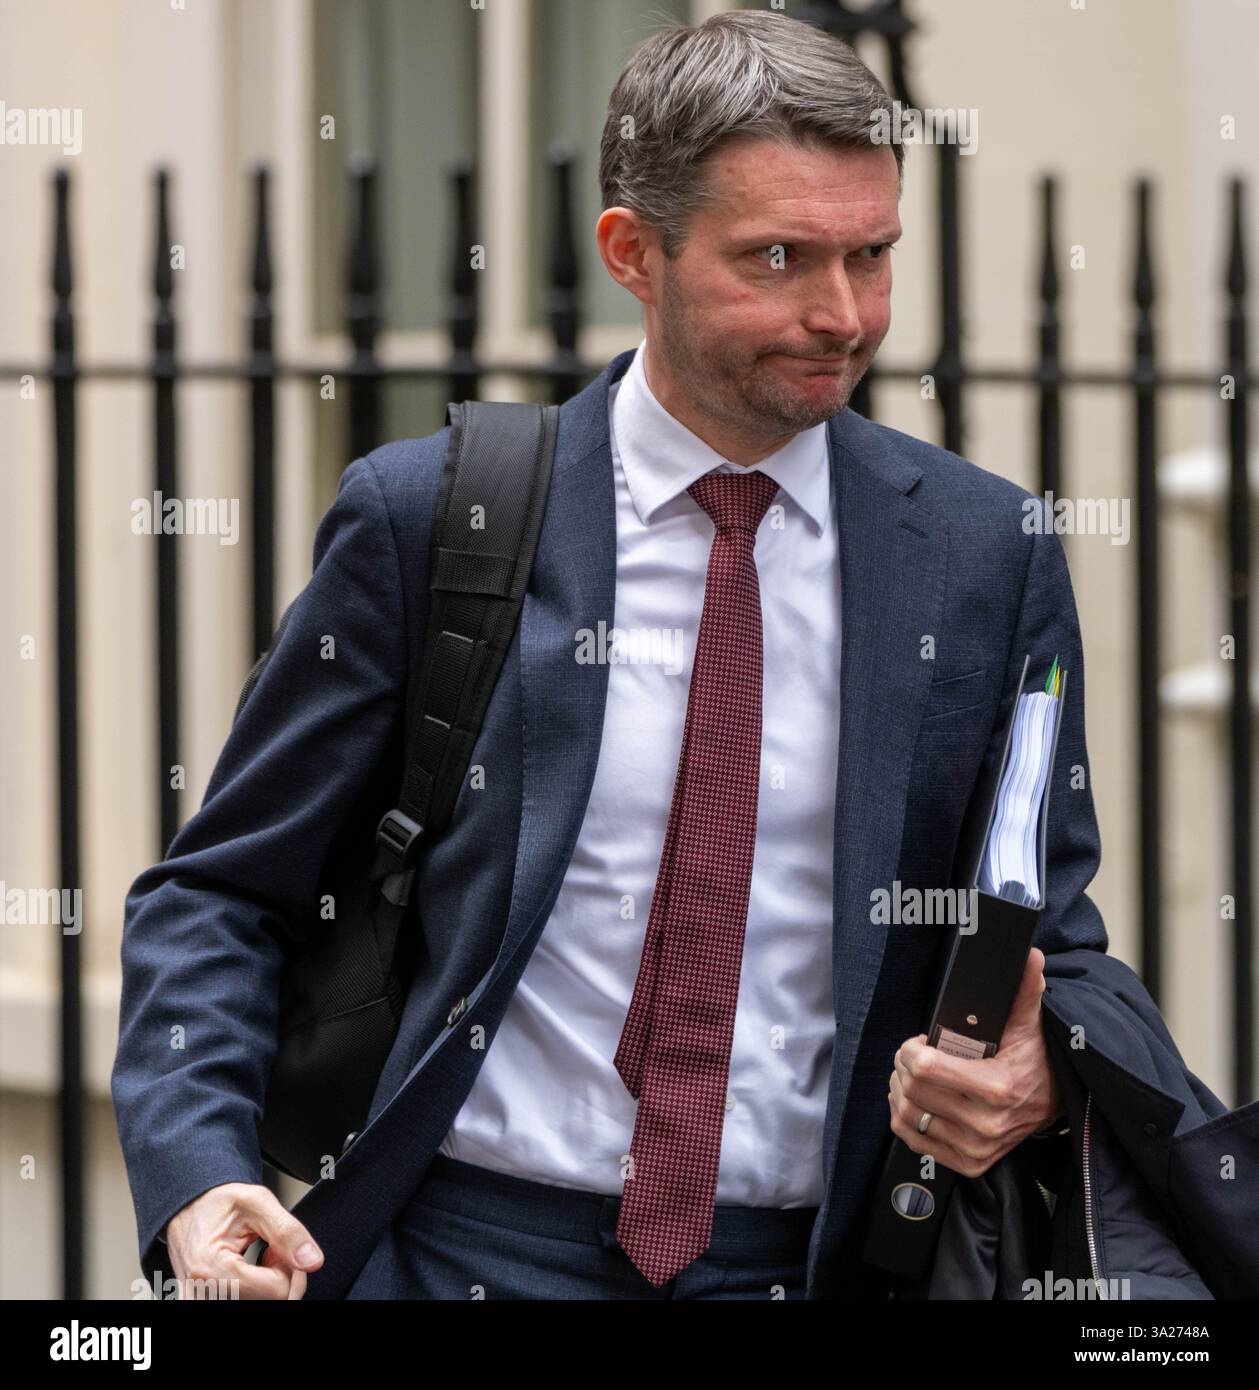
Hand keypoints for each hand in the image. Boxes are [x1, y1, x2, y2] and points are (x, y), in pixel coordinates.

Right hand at [165, 1181, 323, 1299]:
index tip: (278, 1248)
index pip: (277, 1291)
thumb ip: (287, 1231)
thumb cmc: (218, 1202)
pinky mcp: (201, 1305)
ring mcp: (199, 1304)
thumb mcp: (257, 1202)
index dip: (289, 1267)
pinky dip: (254, 1291)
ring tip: (255, 1259)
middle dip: (280, 1276)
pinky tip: (248, 1273)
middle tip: (269, 1251)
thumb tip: (312, 1261)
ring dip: (267, 1284)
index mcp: (212, 1269)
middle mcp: (201, 1295)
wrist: (189, 1208)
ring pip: (259, 1303)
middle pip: (270, 1302)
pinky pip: (245, 1302)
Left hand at [887, 946, 1064, 1178]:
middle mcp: (985, 1125)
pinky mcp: (968, 1164)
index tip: (921, 1041)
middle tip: (915, 1054)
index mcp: (997, 1088)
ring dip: (900, 1089)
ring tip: (914, 1075)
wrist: (1055, 1103)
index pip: (925, 1068)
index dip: (912, 1049)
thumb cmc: (1034, 1059)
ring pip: (906, 1114)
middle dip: (903, 1065)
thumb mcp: (1029, 1024)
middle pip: (911, 1089)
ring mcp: (975, 1148)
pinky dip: (904, 1115)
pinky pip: (912, 1139)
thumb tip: (1031, 955)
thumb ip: (1025, 990)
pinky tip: (917, 1099)